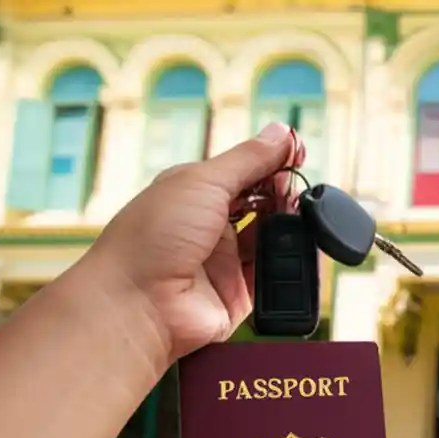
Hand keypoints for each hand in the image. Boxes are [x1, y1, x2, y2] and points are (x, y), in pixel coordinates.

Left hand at [85, 122, 298, 366]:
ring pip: (270, 238)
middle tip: (300, 189)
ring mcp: (224, 261)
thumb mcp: (203, 182)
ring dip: (287, 227)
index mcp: (193, 192)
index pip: (242, 171)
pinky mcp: (239, 294)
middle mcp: (209, 225)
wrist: (136, 304)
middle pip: (260, 204)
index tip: (299, 153)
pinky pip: (273, 276)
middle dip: (283, 194)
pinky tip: (297, 250)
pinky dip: (289, 264)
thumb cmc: (154, 236)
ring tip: (301, 217)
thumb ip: (248, 160)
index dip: (271, 161)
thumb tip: (282, 132)